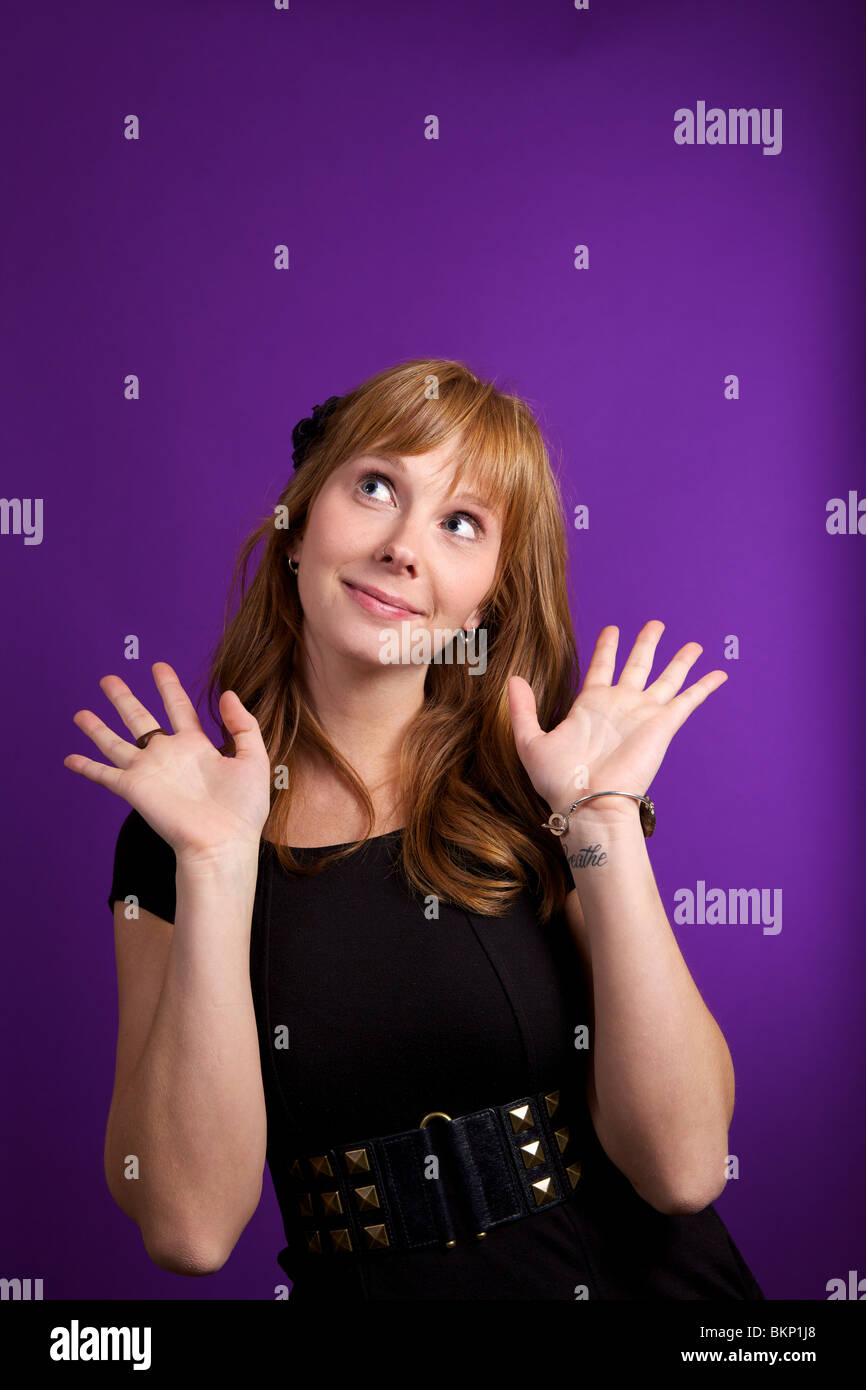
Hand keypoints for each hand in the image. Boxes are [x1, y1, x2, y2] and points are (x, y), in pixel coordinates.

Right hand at [63, 662, 271, 856]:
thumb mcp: (253, 758)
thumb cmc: (242, 809)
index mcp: (196, 747)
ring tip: (80, 713)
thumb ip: (242, 725)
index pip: (178, 708)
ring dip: (97, 728)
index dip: (168, 687)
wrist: (223, 843)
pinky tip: (69, 759)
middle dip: (124, 698)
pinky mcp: (134, 789)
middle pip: (139, 718)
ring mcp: (148, 772)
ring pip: (115, 742)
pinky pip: (104, 774)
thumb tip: (226, 693)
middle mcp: (168, 755)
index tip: (158, 666)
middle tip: (108, 679)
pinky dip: (86, 767)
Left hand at [506, 620, 727, 824]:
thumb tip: (513, 678)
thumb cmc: (559, 781)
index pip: (603, 667)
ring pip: (667, 678)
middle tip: (655, 624)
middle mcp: (621, 706)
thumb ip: (523, 709)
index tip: (613, 630)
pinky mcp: (663, 726)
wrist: (587, 803)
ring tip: (694, 644)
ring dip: (681, 660)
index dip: (608, 647)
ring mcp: (644, 714)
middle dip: (646, 643)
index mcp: (592, 705)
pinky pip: (689, 700)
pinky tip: (719, 673)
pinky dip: (705, 686)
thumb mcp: (530, 741)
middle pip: (638, 664)